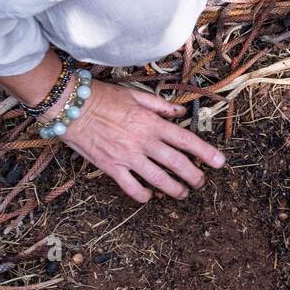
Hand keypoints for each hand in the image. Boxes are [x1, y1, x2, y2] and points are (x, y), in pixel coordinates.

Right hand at [58, 80, 224, 203]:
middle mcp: (143, 142)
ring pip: (158, 180)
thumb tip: (179, 112)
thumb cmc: (102, 96)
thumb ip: (159, 105)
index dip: (206, 153)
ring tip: (182, 193)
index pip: (186, 140)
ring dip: (174, 189)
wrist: (70, 105)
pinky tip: (149, 196)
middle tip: (201, 182)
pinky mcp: (112, 167)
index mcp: (151, 123)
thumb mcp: (134, 94)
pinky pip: (131, 187)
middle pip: (177, 164)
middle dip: (194, 176)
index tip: (220, 162)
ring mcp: (128, 157)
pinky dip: (142, 195)